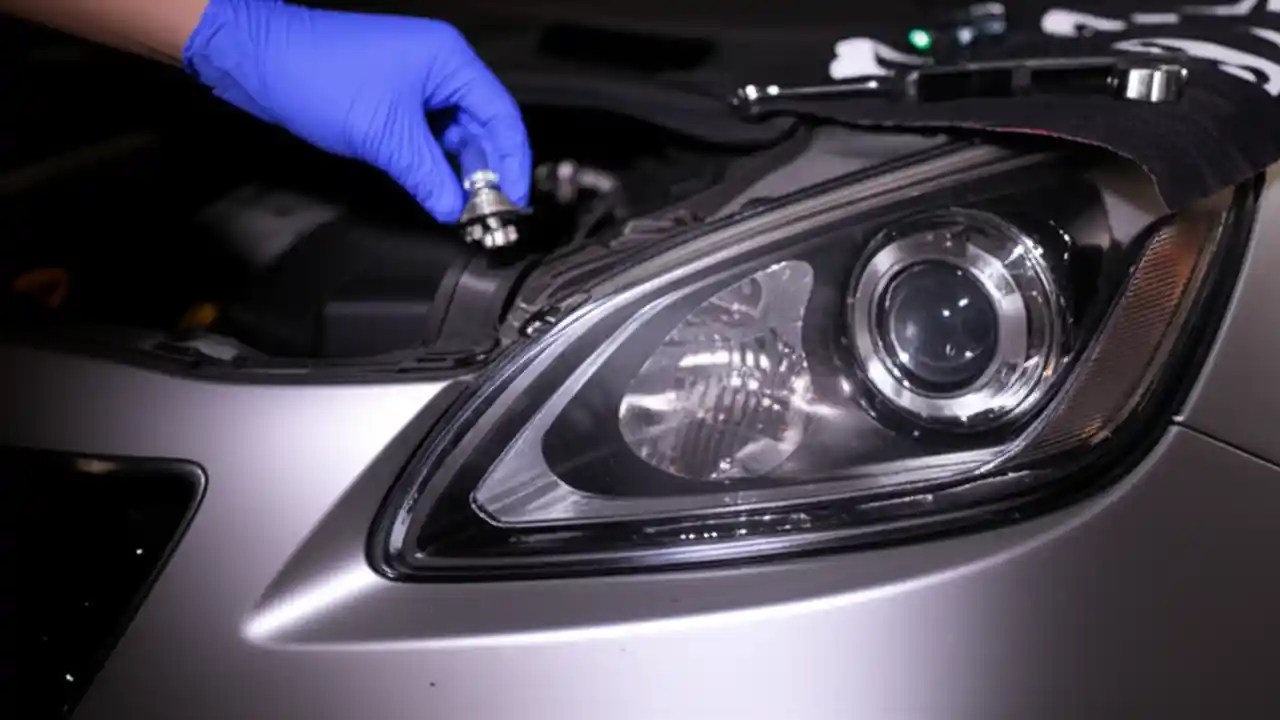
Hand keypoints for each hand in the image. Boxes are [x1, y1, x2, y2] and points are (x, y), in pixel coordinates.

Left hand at [181, 0, 530, 222]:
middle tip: (490, 214)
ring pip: (455, 135)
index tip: (514, 201)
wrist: (258, 58)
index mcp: (450, 60)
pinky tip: (436, 191)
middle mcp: (440, 67)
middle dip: (488, 172)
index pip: (502, 115)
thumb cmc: (319, 75)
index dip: (513, 161)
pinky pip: (429, 136)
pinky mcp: (394, 99)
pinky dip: (434, 165)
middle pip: (484, 127)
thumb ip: (429, 177)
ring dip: (460, 173)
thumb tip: (456, 212)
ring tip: (464, 210)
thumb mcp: (385, 137)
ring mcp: (417, 82)